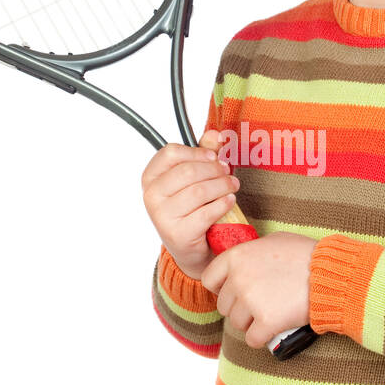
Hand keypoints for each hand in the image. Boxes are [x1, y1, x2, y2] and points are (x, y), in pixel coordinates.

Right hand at [141, 130, 240, 279]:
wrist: (192, 250)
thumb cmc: (192, 209)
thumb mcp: (194, 180)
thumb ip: (203, 155)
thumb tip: (215, 134)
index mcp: (151, 177)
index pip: (171, 153)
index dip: (197, 152)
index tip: (213, 157)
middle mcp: (151, 196)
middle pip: (188, 172)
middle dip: (214, 170)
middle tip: (229, 173)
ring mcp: (162, 216)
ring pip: (199, 191)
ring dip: (222, 186)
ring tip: (233, 186)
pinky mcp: (177, 234)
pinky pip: (205, 213)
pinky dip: (222, 204)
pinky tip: (230, 201)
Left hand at [200, 232, 317, 348]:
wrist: (331, 274)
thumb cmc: (307, 255)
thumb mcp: (275, 240)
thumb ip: (253, 251)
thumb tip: (244, 260)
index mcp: (237, 257)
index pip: (209, 280)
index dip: (221, 288)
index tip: (235, 292)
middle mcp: (239, 279)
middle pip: (224, 305)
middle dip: (239, 308)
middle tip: (260, 304)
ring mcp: (251, 301)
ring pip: (237, 323)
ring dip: (251, 323)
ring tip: (270, 314)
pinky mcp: (266, 322)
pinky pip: (252, 339)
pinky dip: (262, 338)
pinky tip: (273, 330)